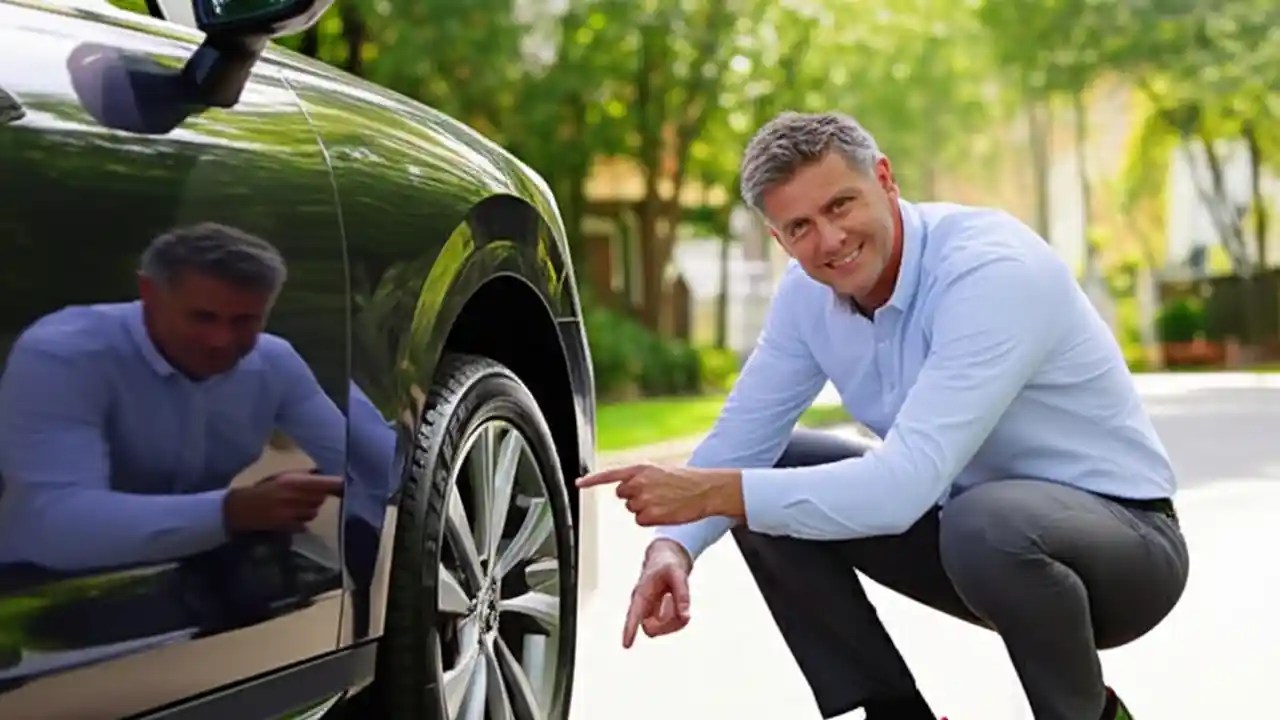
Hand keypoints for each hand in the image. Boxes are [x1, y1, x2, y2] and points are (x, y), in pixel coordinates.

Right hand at [223, 472, 342, 533]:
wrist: (240, 509)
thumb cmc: (262, 489)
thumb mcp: (281, 477)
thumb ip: (302, 476)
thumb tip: (322, 475)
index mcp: (293, 481)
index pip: (322, 483)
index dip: (336, 485)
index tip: (344, 485)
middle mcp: (294, 497)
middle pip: (320, 498)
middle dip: (318, 497)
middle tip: (308, 495)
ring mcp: (291, 513)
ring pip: (314, 512)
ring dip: (310, 509)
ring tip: (296, 506)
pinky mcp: (287, 526)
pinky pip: (305, 524)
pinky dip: (302, 521)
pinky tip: (291, 517)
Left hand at [576, 463, 743, 526]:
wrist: (705, 490)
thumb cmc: (685, 481)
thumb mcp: (660, 471)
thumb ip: (640, 477)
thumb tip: (625, 489)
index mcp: (640, 469)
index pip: (610, 474)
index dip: (592, 480)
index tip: (579, 483)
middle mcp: (638, 483)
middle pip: (622, 495)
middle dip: (633, 497)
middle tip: (655, 495)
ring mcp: (642, 499)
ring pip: (632, 510)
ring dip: (644, 509)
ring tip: (664, 502)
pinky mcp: (648, 515)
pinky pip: (640, 521)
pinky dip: (650, 519)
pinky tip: (665, 511)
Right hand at [622, 539, 693, 647]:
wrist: (666, 560)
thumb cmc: (669, 565)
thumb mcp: (678, 574)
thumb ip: (682, 594)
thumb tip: (685, 617)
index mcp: (641, 593)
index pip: (634, 614)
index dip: (630, 629)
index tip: (626, 645)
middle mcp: (641, 606)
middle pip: (651, 628)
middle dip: (669, 625)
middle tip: (682, 610)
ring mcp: (648, 612)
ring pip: (659, 630)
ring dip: (673, 622)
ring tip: (676, 600)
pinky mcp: (656, 615)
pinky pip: (667, 626)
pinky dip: (677, 619)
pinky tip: (675, 602)